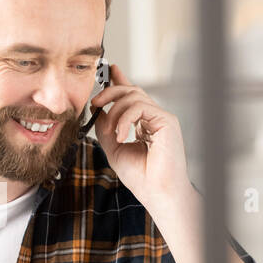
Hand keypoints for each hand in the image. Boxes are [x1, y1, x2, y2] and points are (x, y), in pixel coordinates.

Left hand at [89, 62, 190, 206]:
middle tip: (95, 102)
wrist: (156, 192)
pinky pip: (140, 107)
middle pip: (131, 91)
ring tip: (112, 133)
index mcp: (144, 124)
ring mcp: (162, 118)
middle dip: (110, 91)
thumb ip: (106, 128)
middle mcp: (154, 118)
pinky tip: (121, 135)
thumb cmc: (140, 177)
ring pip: (134, 96)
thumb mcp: (114, 148)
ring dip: (115, 111)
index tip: (109, 70)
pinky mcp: (167, 121)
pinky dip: (125, 119)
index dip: (120, 80)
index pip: (132, 96)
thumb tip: (98, 110)